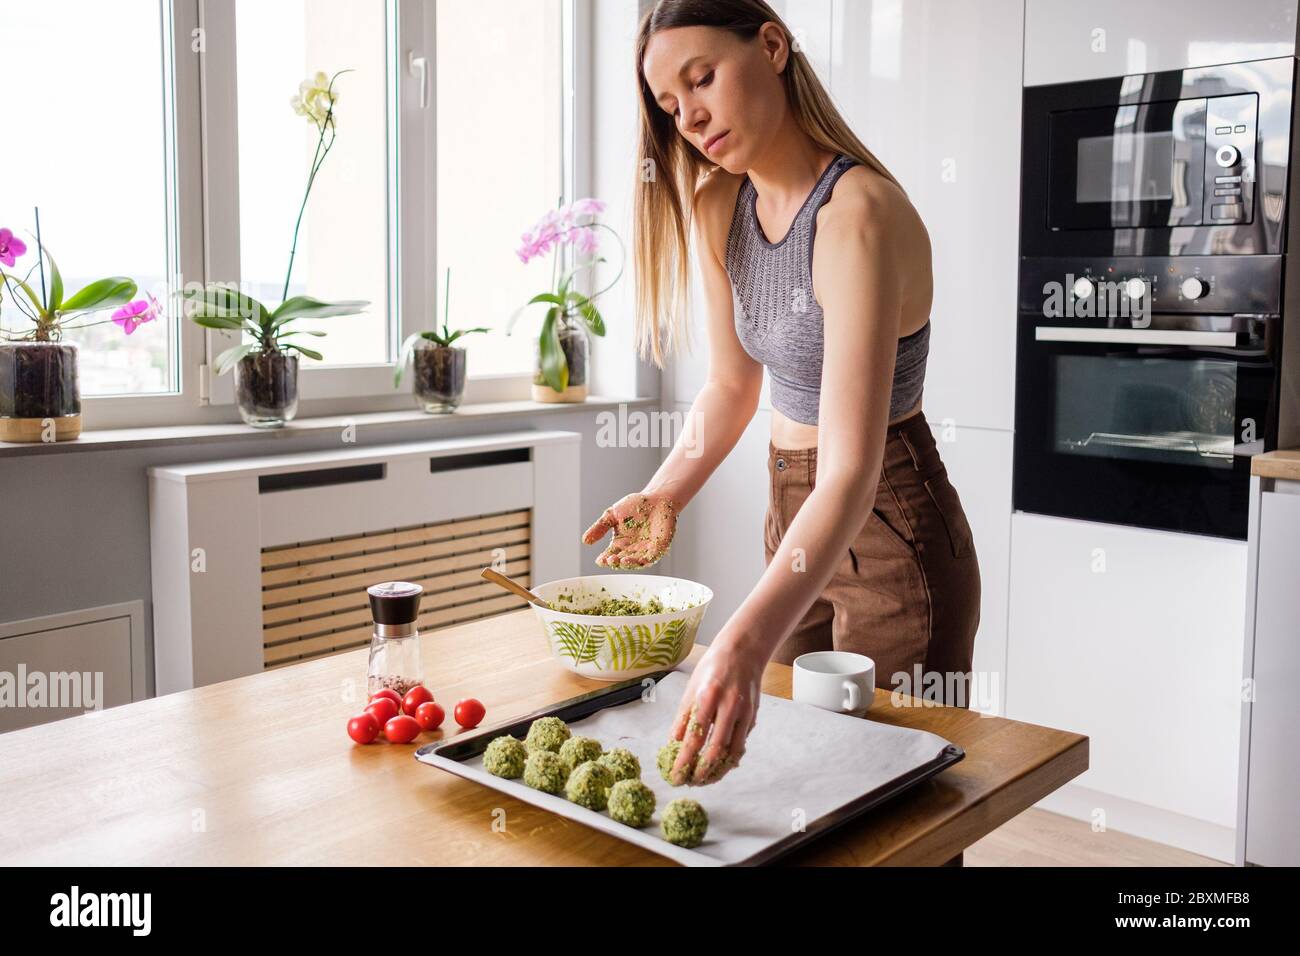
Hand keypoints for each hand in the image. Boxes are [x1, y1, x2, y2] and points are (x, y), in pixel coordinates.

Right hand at [582, 492, 677, 568]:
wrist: (657, 498)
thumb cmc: (635, 506)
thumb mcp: (612, 515)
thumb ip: (599, 527)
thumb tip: (585, 541)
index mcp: (619, 544)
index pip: (609, 556)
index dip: (604, 560)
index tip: (600, 560)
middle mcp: (632, 550)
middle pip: (622, 561)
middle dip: (616, 562)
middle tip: (610, 559)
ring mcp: (645, 550)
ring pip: (636, 562)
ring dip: (629, 564)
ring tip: (621, 561)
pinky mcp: (659, 548)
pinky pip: (652, 557)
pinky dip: (644, 560)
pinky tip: (638, 558)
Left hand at [667, 634, 763, 785]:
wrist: (744, 651)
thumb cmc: (713, 667)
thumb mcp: (691, 688)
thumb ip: (683, 719)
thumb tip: (672, 745)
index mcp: (709, 697)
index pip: (695, 738)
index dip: (684, 762)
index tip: (675, 776)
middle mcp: (730, 706)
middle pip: (716, 750)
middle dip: (702, 772)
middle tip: (689, 782)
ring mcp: (745, 713)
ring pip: (733, 752)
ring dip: (718, 770)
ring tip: (703, 780)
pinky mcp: (753, 717)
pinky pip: (741, 745)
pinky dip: (729, 759)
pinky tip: (718, 767)